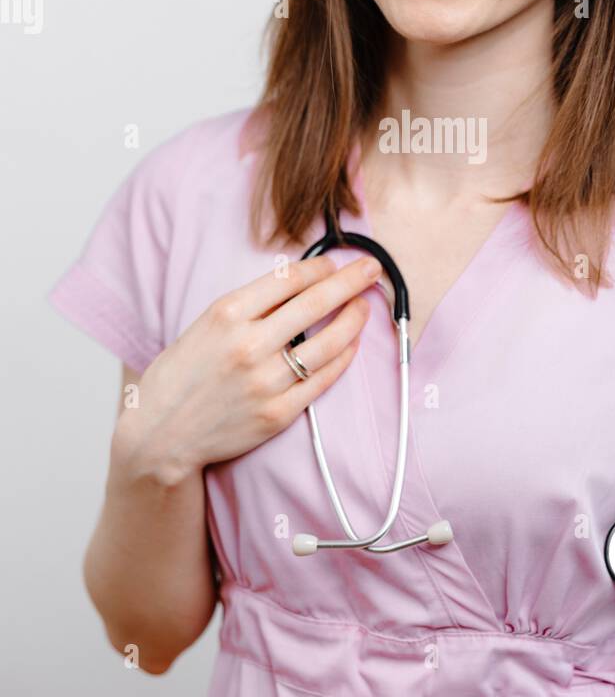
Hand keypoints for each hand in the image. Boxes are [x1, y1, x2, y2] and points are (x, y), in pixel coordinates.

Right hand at [114, 253, 381, 483]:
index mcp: (227, 315)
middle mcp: (248, 345)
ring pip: (328, 343)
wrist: (160, 434)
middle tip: (371, 269)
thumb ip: (248, 306)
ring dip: (353, 320)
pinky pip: (323, 380)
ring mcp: (264, 382)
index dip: (320, 267)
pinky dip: (343, 358)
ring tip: (365, 307)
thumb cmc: (181, 375)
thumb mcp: (205, 325)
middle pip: (315, 303)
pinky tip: (351, 344)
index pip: (289, 279)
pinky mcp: (276, 414)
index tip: (336, 262)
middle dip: (350, 281)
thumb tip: (298, 283)